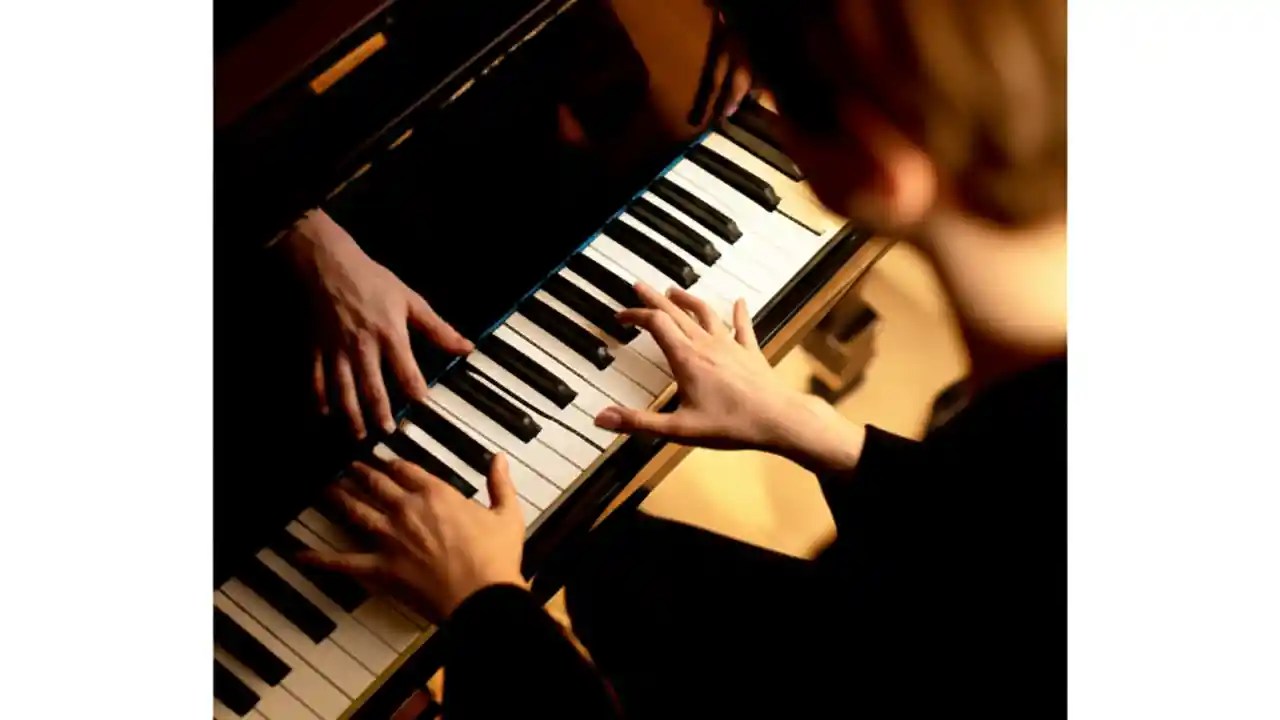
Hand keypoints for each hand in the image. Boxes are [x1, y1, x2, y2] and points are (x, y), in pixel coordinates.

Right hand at [285, 209, 472, 437]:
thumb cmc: (372, 281)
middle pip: (372, 388)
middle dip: (380, 414)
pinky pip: (315, 381)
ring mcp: (336, 351)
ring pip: (343, 391)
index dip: (415, 392)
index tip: (422, 407)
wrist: (328, 265)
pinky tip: (324, 416)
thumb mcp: (410, 300)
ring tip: (359, 435)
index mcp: (390, 335)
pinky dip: (318, 401)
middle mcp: (363, 348)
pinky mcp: (315, 350)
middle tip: (387, 433)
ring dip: (351, 416)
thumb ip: (437, 329)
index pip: (406, 372)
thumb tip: (467, 347)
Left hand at [302, 456, 525, 623]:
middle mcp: (407, 510)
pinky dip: (320, 559)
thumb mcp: (507, 514)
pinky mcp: (381, 569)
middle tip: (348, 467)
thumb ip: (500, 483)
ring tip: (326, 489)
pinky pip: (344, 562)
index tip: (383, 458)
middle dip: (360, 473)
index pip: (406, 469)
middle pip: (376, 484)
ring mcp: (390, 539)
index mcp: (436, 494)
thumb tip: (499, 458)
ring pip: (356, 511)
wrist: (482, 597)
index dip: (392, 462)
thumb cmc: (496, 558)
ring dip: (339, 498)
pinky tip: (300, 554)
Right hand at [594, 283, 864, 473]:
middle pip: (675, 313)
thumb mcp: (679, 429)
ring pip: (705, 313)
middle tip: (638, 285)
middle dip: (654, 298)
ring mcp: (730, 346)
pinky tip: (739, 301)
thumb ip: (638, 422)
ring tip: (675, 291)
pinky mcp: (750, 353)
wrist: (779, 419)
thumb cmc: (731, 425)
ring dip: (688, 300)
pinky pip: (742, 327)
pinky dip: (738, 313)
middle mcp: (707, 345)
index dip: (635, 315)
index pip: (655, 324)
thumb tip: (601, 418)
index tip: (620, 316)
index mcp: (686, 359)